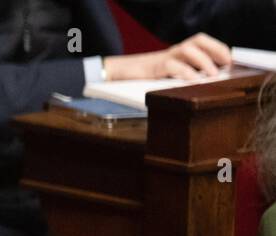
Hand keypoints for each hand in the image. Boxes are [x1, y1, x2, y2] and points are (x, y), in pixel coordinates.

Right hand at [105, 33, 230, 81]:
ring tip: (213, 75)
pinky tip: (193, 81)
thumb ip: (183, 75)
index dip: (218, 48)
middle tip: (227, 64)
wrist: (116, 75)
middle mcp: (172, 51)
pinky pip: (172, 65)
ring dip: (204, 61)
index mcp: (177, 52)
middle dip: (216, 50)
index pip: (202, 42)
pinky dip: (185, 72)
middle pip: (198, 40)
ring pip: (188, 50)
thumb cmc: (143, 79)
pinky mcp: (153, 67)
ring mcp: (163, 57)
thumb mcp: (166, 76)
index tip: (231, 60)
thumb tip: (206, 83)